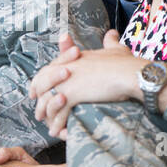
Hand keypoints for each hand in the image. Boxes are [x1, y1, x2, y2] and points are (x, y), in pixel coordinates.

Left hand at [29, 30, 144, 137]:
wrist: (129, 74)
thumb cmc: (126, 63)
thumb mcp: (116, 49)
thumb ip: (111, 42)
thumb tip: (112, 33)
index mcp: (73, 59)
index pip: (49, 69)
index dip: (41, 82)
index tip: (38, 92)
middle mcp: (65, 68)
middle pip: (43, 85)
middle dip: (39, 100)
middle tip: (38, 114)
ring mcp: (66, 82)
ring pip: (48, 101)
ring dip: (47, 116)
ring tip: (49, 128)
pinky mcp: (71, 95)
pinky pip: (59, 113)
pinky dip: (58, 125)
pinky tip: (59, 133)